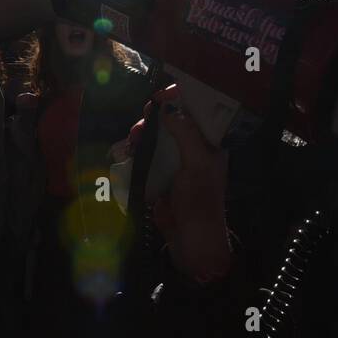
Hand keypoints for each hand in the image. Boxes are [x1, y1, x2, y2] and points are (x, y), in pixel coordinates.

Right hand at [128, 85, 233, 282]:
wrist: (190, 241)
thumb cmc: (200, 201)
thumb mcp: (197, 164)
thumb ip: (185, 134)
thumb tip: (168, 108)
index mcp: (210, 144)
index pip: (196, 112)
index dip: (179, 100)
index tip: (159, 96)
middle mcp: (193, 149)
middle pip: (171, 122)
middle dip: (154, 118)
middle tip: (141, 121)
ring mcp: (175, 162)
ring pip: (155, 137)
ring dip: (142, 134)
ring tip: (132, 139)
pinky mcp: (159, 175)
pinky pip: (145, 155)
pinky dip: (135, 150)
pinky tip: (127, 151)